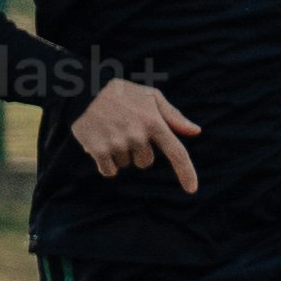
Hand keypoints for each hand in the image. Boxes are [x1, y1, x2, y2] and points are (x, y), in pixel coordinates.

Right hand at [67, 76, 199, 190]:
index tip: (192, 189)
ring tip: (110, 133)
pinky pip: (109, 171)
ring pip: (126, 165)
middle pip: (145, 162)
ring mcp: (118, 143)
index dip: (186, 172)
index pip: (176, 152)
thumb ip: (173, 116)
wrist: (84, 91)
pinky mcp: (98, 150)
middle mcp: (138, 135)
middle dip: (137, 152)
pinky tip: (99, 144)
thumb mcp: (151, 97)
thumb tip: (196, 131)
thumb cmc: (123, 94)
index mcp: (154, 122)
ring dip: (119, 154)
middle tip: (125, 131)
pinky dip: (105, 163)